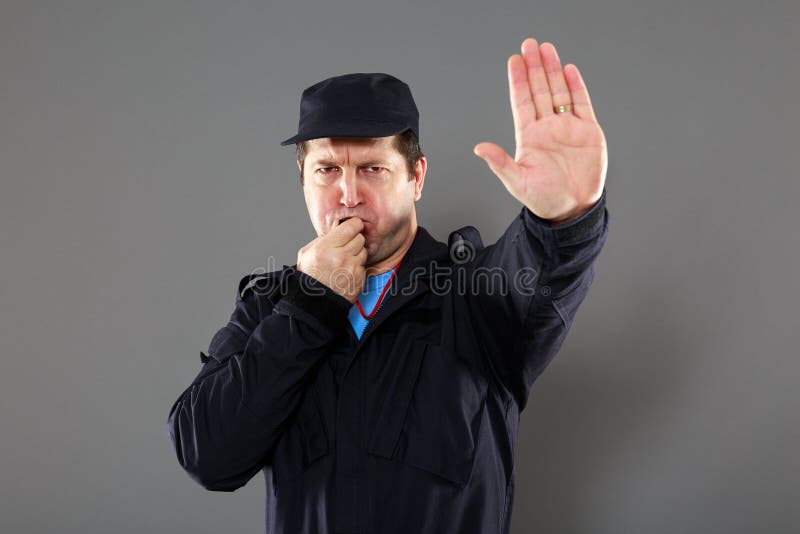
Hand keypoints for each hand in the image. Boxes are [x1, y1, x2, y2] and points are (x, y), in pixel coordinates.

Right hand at [296, 217, 367, 302]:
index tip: (351, 227)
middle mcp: (342, 256)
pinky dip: (357, 268)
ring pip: (364, 252)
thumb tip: (338, 225)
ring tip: (344, 261)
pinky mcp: (360, 279)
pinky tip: (346, 272)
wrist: (312, 302)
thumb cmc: (309, 276)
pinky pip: (364, 267)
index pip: (352, 226)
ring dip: (357, 254)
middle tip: (345, 246)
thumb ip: (324, 237)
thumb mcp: (308, 252)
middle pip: (360, 238)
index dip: (353, 225)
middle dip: (354, 240)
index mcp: (327, 247)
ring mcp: (352, 269)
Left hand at [474, 38, 606, 223]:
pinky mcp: (588, 131)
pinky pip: (581, 104)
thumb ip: (500, 163)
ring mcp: (568, 128)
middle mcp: (547, 128)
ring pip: (559, 92)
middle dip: (535, 67)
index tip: (514, 61)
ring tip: (547, 49)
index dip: (518, 82)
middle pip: (540, 91)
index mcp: (529, 137)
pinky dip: (576, 86)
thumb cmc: (543, 199)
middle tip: (529, 45)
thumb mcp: (517, 182)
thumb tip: (479, 148)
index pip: (522, 102)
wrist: (572, 209)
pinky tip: (568, 70)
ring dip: (553, 70)